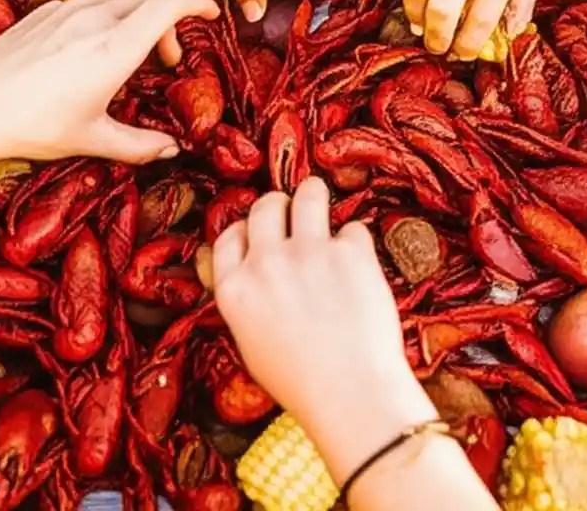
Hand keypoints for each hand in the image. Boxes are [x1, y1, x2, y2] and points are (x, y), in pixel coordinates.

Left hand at [0, 0, 218, 172]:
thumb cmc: (31, 125)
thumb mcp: (92, 139)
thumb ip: (139, 144)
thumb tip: (171, 149)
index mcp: (115, 47)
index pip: (171, 3)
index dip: (199, 2)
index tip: (211, 14)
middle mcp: (95, 18)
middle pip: (149, 1)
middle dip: (168, 25)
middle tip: (167, 60)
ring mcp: (67, 9)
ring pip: (119, 0)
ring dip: (135, 21)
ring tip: (128, 57)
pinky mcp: (44, 10)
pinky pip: (88, 3)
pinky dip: (105, 19)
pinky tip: (90, 50)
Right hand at [211, 177, 436, 481]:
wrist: (350, 394)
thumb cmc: (299, 382)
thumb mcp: (250, 343)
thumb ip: (246, 300)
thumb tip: (252, 271)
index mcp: (234, 289)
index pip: (229, 235)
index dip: (245, 229)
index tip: (258, 233)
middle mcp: (266, 263)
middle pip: (266, 207)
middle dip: (278, 205)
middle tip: (292, 212)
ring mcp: (309, 252)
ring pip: (308, 194)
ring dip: (314, 194)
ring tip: (320, 197)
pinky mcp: (350, 253)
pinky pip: (353, 228)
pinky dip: (355, 241)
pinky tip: (357, 260)